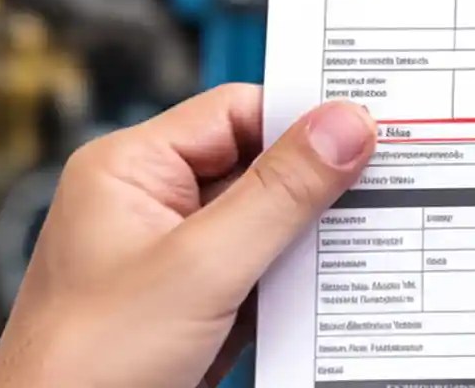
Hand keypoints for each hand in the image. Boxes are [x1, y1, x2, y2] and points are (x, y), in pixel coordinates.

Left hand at [0, 85, 376, 387]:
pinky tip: (335, 286)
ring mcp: (178, 253)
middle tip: (385, 184)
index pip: (237, 112)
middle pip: (260, 163)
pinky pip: (265, 265)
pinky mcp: (199, 297)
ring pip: (269, 218)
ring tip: (368, 239)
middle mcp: (154, 201)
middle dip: (318, 181)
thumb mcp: (203, 267)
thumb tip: (346, 124)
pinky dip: (300, 276)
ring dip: (313, 234)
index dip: (302, 119)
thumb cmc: (89, 364)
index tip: (368, 130)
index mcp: (133, 168)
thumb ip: (281, 192)